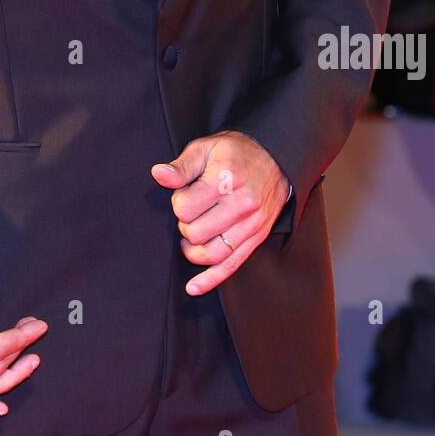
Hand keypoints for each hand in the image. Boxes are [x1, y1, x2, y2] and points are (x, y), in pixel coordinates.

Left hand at [151, 132, 289, 294]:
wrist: (275, 156)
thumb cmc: (237, 152)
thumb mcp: (206, 148)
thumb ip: (181, 166)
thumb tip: (159, 175)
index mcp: (225, 180)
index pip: (185, 208)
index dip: (177, 203)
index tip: (184, 194)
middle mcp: (241, 205)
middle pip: (196, 232)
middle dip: (185, 224)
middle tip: (191, 211)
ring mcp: (251, 224)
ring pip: (212, 253)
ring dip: (194, 250)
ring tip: (191, 235)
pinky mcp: (257, 237)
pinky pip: (232, 265)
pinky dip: (211, 279)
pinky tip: (194, 287)